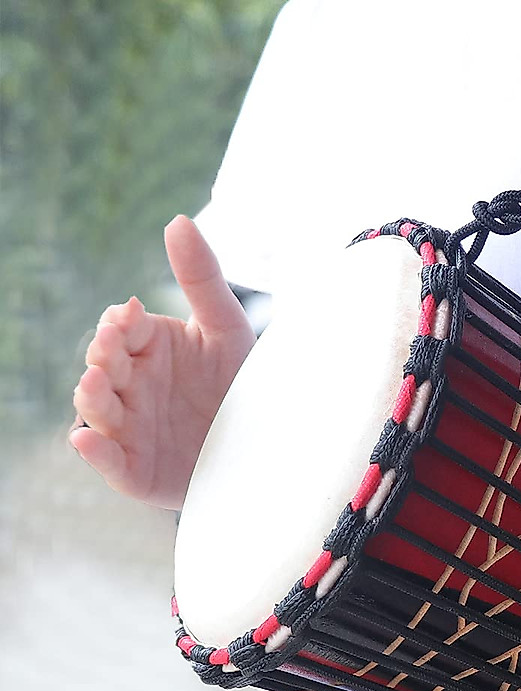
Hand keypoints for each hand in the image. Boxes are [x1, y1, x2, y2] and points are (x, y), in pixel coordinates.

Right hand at [67, 215, 256, 509]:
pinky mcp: (136, 470)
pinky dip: (95, 453)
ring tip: (96, 384)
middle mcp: (131, 386)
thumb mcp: (227, 331)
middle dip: (104, 356)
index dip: (120, 324)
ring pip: (98, 410)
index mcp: (148, 349)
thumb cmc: (238, 386)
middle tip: (112, 347)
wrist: (265, 449)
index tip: (129, 316)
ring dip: (93, 398)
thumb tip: (177, 220)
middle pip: (103, 366)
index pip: (121, 329)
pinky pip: (109, 462)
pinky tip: (86, 441)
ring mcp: (130, 428)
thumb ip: (201, 279)